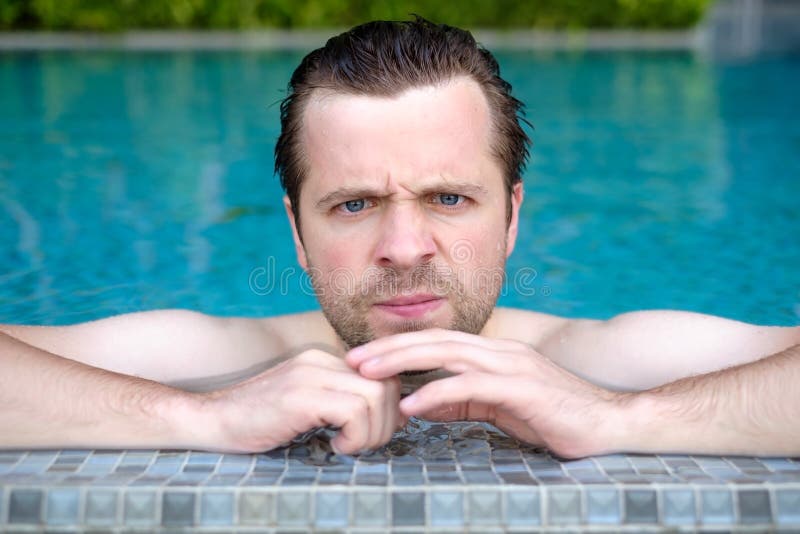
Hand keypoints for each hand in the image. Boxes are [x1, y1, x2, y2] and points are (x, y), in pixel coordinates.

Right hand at [196, 349, 402, 453]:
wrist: (210, 421)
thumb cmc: (257, 422)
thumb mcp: (305, 405)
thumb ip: (339, 401)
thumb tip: (389, 417)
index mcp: (323, 360)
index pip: (381, 375)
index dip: (390, 408)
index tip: (377, 432)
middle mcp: (320, 361)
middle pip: (386, 384)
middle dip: (388, 422)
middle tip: (365, 444)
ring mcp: (309, 375)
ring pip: (376, 396)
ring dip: (373, 432)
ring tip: (349, 446)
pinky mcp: (300, 397)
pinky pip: (354, 411)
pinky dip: (355, 437)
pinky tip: (335, 447)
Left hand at [346, 329, 627, 457]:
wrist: (609, 423)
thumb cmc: (553, 415)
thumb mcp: (497, 407)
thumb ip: (461, 401)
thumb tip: (421, 403)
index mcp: (492, 354)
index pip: (436, 342)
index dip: (398, 347)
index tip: (363, 358)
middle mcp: (499, 352)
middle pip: (434, 341)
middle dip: (390, 348)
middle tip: (352, 358)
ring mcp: (512, 366)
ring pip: (447, 355)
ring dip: (404, 362)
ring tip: (369, 373)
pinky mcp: (523, 388)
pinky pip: (473, 387)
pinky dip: (439, 392)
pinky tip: (413, 403)